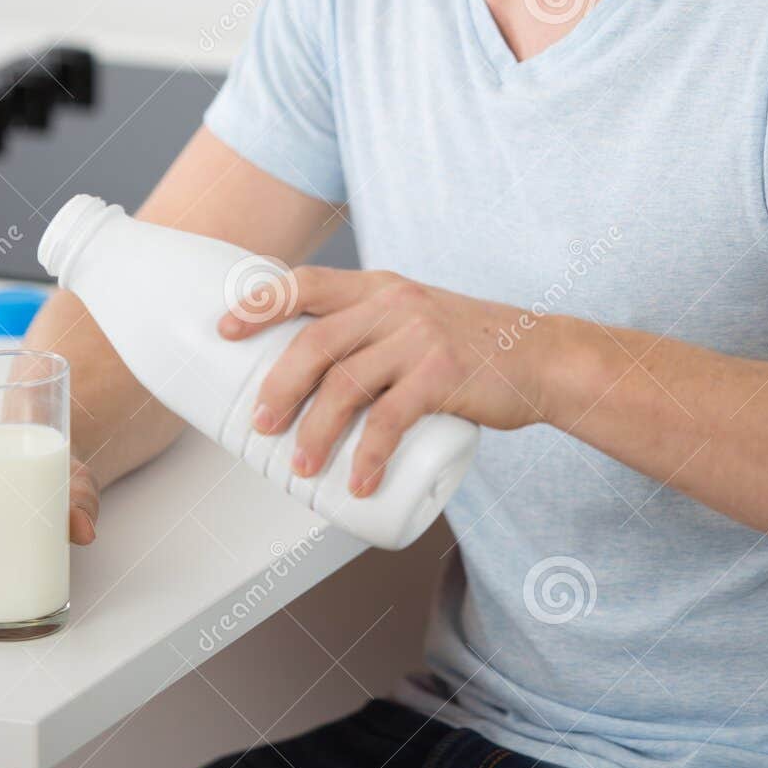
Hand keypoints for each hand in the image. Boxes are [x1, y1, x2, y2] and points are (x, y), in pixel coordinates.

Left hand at [217, 267, 554, 495]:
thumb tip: (312, 377)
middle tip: (262, 426)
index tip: (225, 330)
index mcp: (381, 288)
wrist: (542, 357)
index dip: (259, 305)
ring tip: (301, 467)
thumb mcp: (418, 319)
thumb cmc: (473, 348)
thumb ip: (374, 332)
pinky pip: (389, 420)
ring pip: (345, 385)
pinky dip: (367, 456)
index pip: (306, 284)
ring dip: (315, 433)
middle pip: (316, 343)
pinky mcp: (443, 375)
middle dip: (279, 388)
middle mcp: (395, 305)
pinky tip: (356, 483)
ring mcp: (419, 338)